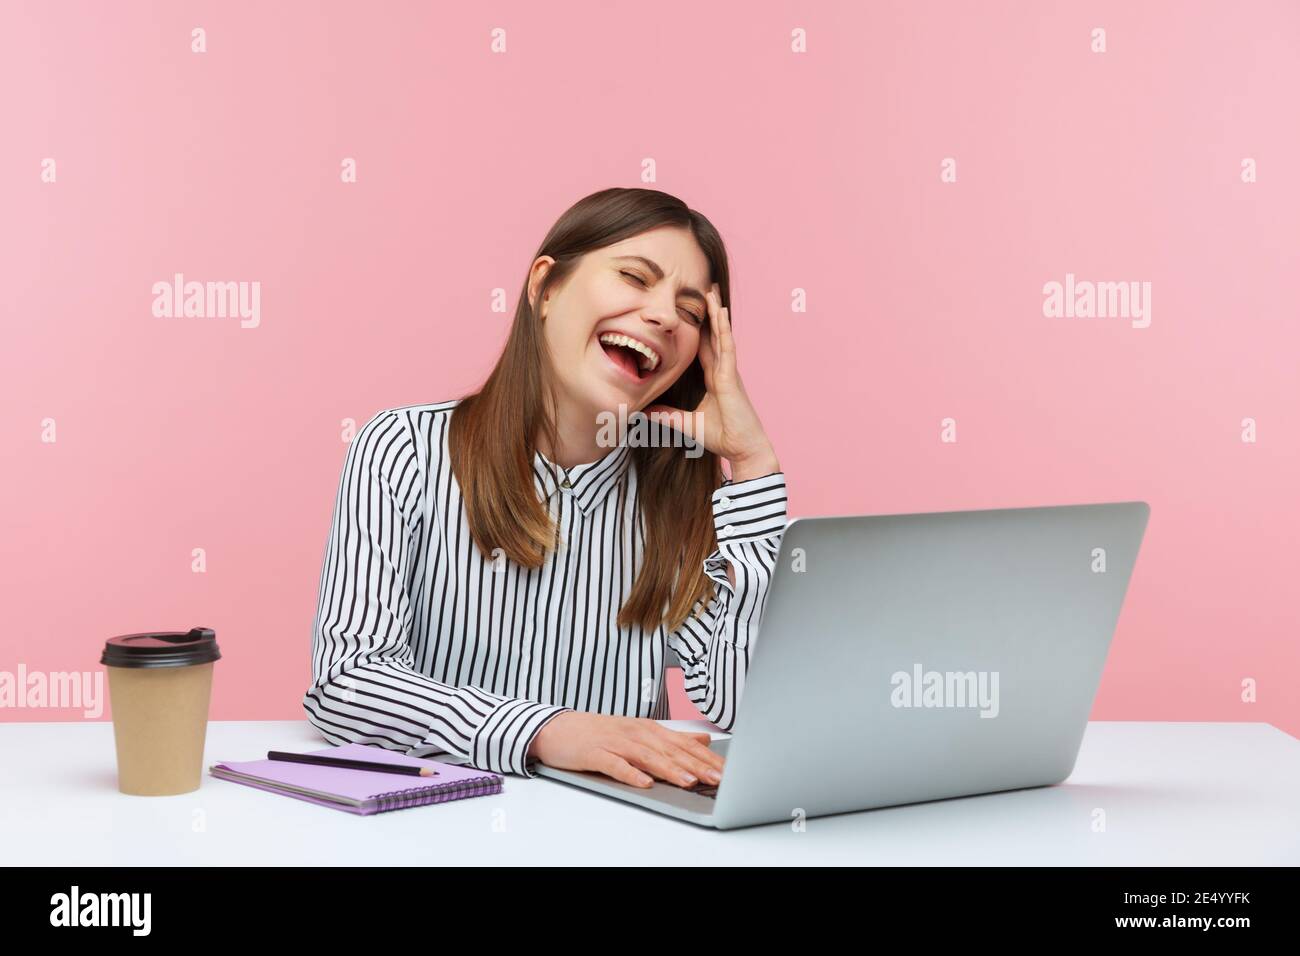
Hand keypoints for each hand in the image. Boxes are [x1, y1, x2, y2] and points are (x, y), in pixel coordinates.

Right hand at [527, 711, 724, 788]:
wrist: (557, 728)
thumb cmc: (599, 733)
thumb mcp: (639, 732)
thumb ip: (672, 738)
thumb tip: (703, 739)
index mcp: (649, 729)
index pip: (684, 744)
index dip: (706, 758)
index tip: (727, 771)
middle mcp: (636, 733)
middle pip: (671, 751)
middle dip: (697, 766)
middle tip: (718, 779)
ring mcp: (616, 742)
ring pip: (648, 757)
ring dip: (670, 770)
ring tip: (689, 782)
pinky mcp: (596, 753)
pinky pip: (616, 765)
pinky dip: (631, 774)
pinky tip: (644, 783)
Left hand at [643, 283, 779, 481]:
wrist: (742, 449)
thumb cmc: (721, 437)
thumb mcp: (685, 423)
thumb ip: (665, 415)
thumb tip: (643, 410)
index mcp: (712, 378)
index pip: (702, 346)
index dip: (697, 327)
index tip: (689, 309)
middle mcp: (721, 370)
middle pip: (712, 334)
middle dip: (708, 312)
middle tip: (704, 287)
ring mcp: (729, 371)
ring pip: (721, 334)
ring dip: (716, 312)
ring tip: (712, 289)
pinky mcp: (732, 377)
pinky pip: (727, 347)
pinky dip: (723, 329)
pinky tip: (721, 313)